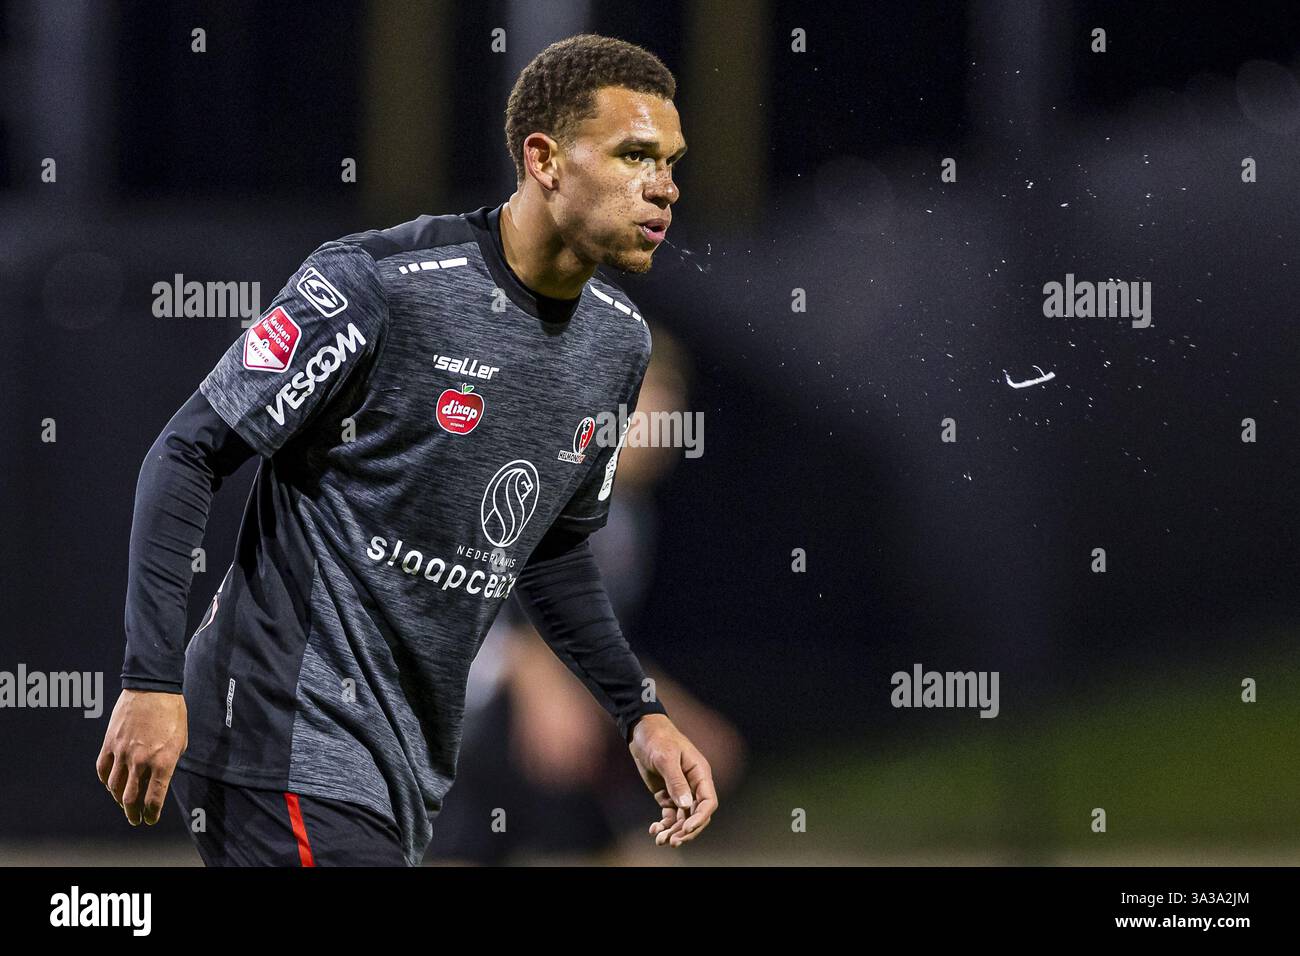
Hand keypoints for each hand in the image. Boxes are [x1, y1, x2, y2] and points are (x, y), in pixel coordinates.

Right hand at [96, 689, 187, 825]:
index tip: (151, 819)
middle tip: (135, 820)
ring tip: (124, 804)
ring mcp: (122, 752)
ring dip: (119, 799)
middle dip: (133, 814)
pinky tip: (111, 784)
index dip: (151, 814)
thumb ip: (169, 763)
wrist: (152, 688)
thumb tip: (159, 780)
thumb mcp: (180, 740)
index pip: (154, 799)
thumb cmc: (173, 713)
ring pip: (114, 787)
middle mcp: (141, 761)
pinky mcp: (109, 743)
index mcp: (164, 761)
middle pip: (131, 799)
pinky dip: (106, 780)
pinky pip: (102, 769)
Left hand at [628, 714, 717, 846]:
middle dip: (687, 830)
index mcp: (700, 774)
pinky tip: (654, 830)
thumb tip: (686, 805)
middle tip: (672, 841)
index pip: (708, 802)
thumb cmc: (658, 739)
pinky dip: (664, 825)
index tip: (686, 829)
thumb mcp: (666, 758)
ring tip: (660, 839)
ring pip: (683, 818)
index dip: (700, 818)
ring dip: (674, 831)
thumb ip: (676, 781)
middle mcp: (694, 785)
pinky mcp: (668, 794)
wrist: (642, 731)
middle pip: (697, 815)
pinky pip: (670, 815)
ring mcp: (681, 791)